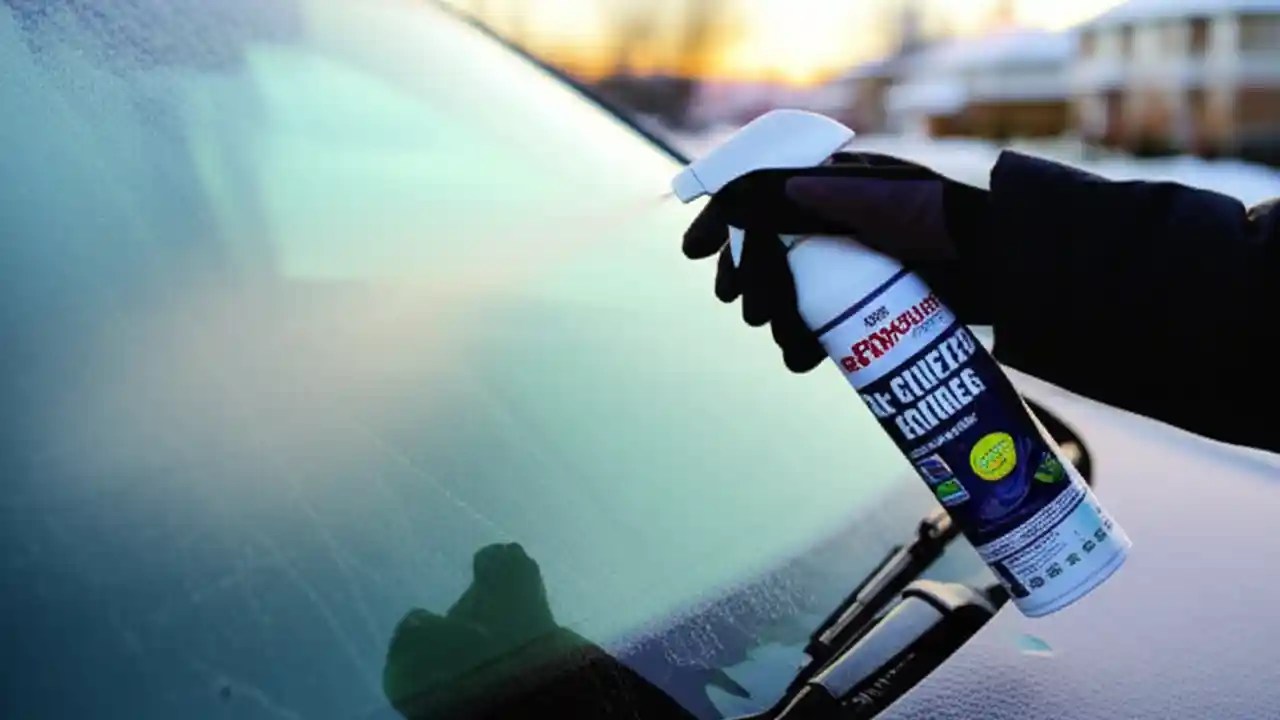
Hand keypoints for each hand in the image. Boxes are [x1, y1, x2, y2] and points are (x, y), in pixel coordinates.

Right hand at [681, 153, 990, 372]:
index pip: (758, 194)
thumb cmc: (951, 225)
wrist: (1007, 269)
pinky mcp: (866, 300)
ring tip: (782, 339)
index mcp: (832, 184)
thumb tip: (765, 194)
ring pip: (788, 289)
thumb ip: (832, 197)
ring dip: (773, 316)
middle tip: (742, 308)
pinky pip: (817, 319)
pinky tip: (800, 358)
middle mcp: (832, 219)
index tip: (695, 253)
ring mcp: (848, 261)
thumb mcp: (889, 204)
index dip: (721, 221)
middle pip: (765, 247)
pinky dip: (801, 340)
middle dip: (744, 278)